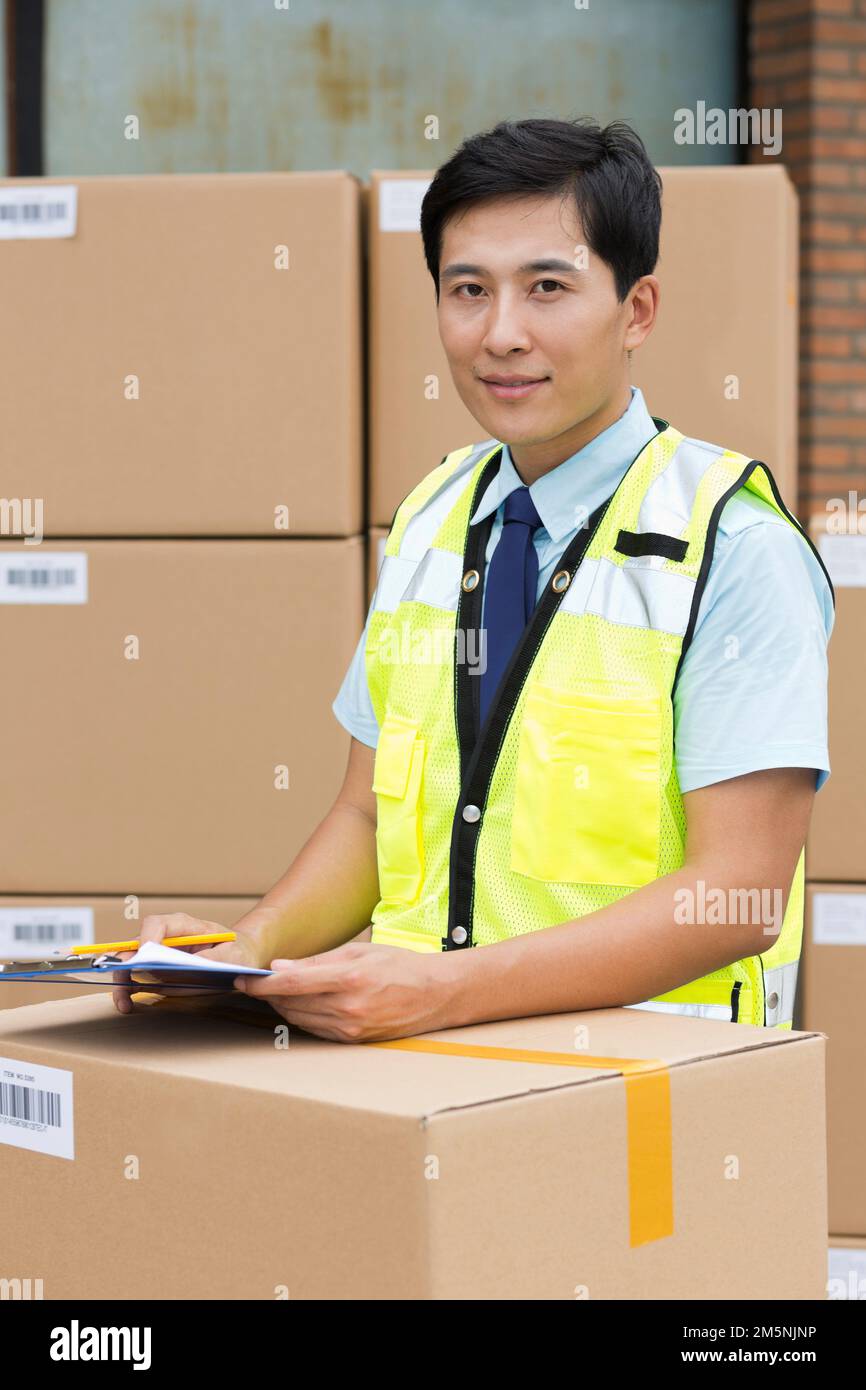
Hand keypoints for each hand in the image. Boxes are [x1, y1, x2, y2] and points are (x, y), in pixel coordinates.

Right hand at [111, 913, 262, 1014]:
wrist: (238, 957)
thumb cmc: (237, 950)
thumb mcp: (234, 954)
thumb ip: (216, 958)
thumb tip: (194, 964)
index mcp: (184, 926)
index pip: (157, 924)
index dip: (147, 937)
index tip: (146, 956)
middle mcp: (165, 938)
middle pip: (136, 944)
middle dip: (125, 963)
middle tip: (124, 982)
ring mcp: (158, 954)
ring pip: (130, 962)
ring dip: (122, 981)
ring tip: (124, 1004)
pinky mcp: (157, 971)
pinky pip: (136, 978)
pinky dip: (128, 990)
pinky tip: (129, 1005)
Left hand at [234, 939, 454, 1041]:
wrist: (435, 994)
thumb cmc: (398, 965)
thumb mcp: (358, 951)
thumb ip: (316, 961)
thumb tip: (280, 968)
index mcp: (347, 978)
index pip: (290, 984)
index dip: (261, 983)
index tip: (242, 979)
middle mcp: (347, 1007)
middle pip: (290, 1004)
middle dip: (268, 994)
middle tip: (255, 982)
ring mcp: (350, 1028)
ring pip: (299, 1019)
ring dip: (282, 1007)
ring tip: (275, 993)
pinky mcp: (353, 1040)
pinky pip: (316, 1030)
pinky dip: (302, 1017)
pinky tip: (300, 1006)